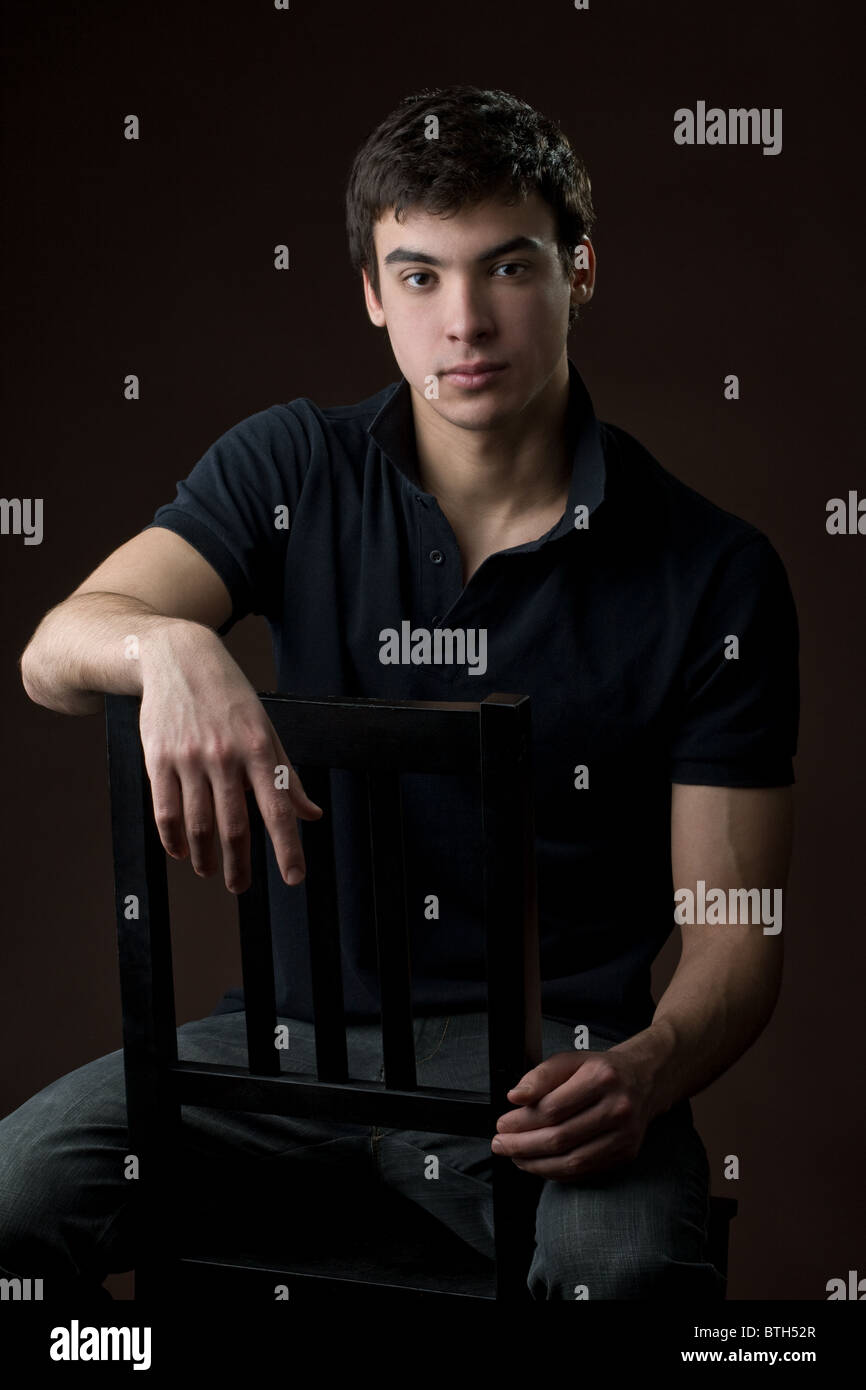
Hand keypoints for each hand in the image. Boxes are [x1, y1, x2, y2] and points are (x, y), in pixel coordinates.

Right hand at [138, 622, 322, 893]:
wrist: (178, 659)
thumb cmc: (229, 698)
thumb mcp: (266, 730)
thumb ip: (287, 776)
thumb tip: (311, 815)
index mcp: (259, 749)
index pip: (278, 808)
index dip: (288, 847)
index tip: (294, 878)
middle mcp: (225, 756)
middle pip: (234, 826)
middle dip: (238, 865)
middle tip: (239, 887)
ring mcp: (189, 758)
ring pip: (198, 824)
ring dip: (204, 857)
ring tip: (209, 871)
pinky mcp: (158, 758)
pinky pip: (166, 810)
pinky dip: (173, 838)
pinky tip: (181, 851)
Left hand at [490, 1047, 655, 1181]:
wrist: (644, 1080)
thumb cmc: (601, 1070)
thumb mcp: (570, 1060)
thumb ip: (540, 1076)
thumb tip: (515, 1097)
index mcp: (601, 1078)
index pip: (552, 1108)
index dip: (521, 1120)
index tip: (502, 1123)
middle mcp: (617, 1108)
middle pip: (560, 1138)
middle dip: (523, 1145)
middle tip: (501, 1144)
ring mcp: (624, 1135)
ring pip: (571, 1161)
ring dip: (536, 1164)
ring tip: (515, 1157)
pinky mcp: (626, 1154)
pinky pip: (584, 1171)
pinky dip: (556, 1172)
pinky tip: (538, 1164)